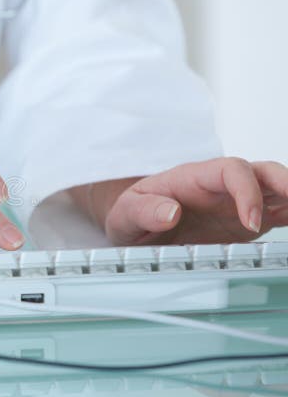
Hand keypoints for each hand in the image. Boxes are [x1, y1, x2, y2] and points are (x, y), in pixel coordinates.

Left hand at [92, 158, 287, 245]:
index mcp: (193, 177)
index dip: (247, 191)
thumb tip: (169, 213)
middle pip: (264, 172)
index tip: (250, 222)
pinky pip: (277, 212)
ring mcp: (236, 202)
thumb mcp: (126, 214)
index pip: (231, 170)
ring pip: (276, 189)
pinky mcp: (246, 221)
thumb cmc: (132, 214)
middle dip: (287, 184)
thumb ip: (144, 211)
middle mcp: (220, 186)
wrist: (135, 226)